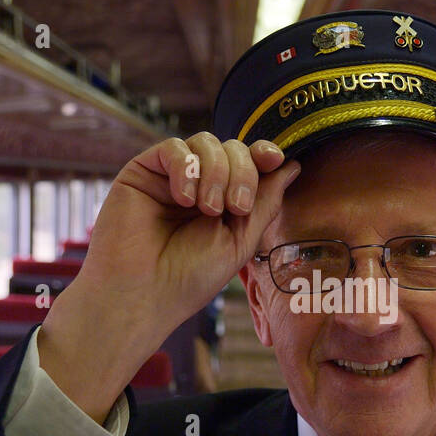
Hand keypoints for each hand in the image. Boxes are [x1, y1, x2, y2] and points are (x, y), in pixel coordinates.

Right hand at [38, 133, 299, 421]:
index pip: (250, 162)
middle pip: (233, 148)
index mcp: (225, 201)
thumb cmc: (190, 277)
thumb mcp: (240, 240)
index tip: (275, 160)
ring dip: (217, 172)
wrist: (143, 293)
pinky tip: (184, 198)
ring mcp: (171, 176)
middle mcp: (199, 185)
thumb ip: (265, 202)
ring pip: (206, 142)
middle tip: (235, 208)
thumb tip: (293, 165)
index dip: (264, 153)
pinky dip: (187, 168)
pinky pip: (174, 148)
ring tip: (208, 209)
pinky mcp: (144, 171)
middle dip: (242, 173)